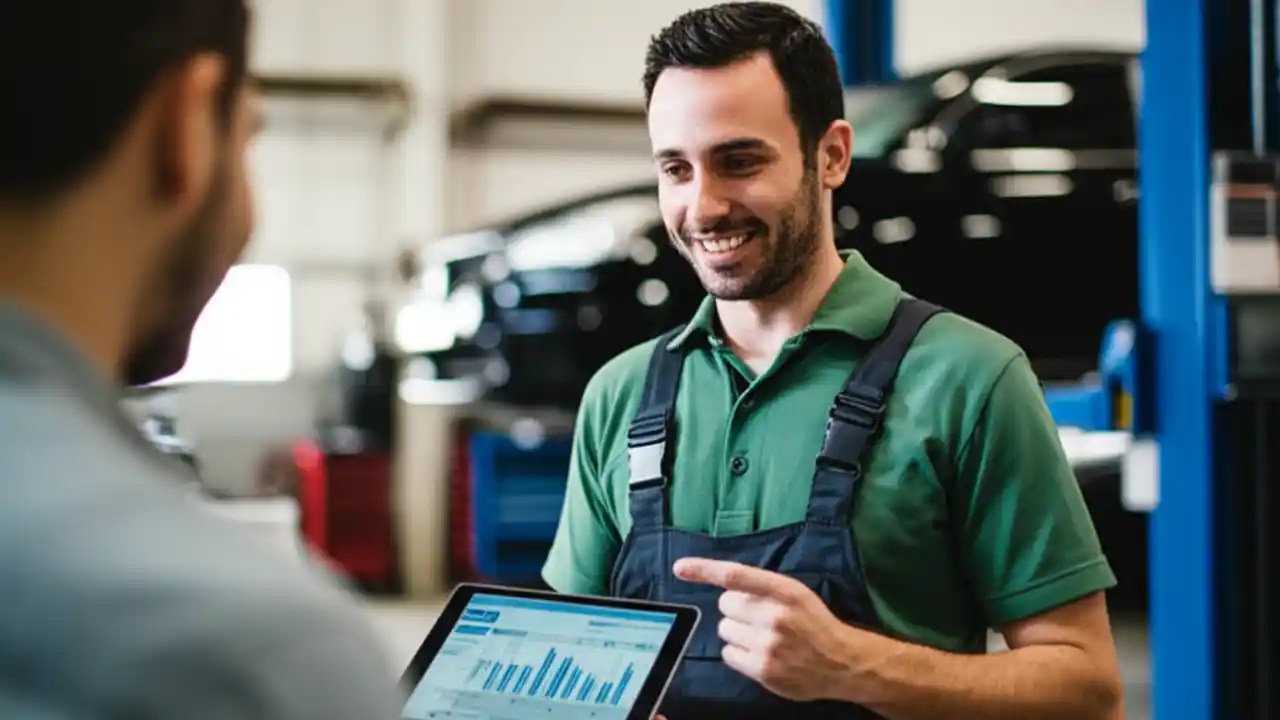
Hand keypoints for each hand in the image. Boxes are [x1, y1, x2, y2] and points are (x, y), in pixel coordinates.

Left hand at [673, 557, 877, 701]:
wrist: (841, 661)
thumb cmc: (813, 622)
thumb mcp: (795, 593)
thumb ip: (762, 587)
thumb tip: (722, 583)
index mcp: (784, 590)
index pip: (736, 575)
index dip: (705, 570)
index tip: (680, 568)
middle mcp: (775, 615)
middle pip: (725, 604)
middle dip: (737, 610)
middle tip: (759, 618)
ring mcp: (769, 644)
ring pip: (725, 630)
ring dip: (738, 632)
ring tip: (763, 637)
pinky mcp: (763, 669)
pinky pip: (728, 654)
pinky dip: (739, 654)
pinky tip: (760, 654)